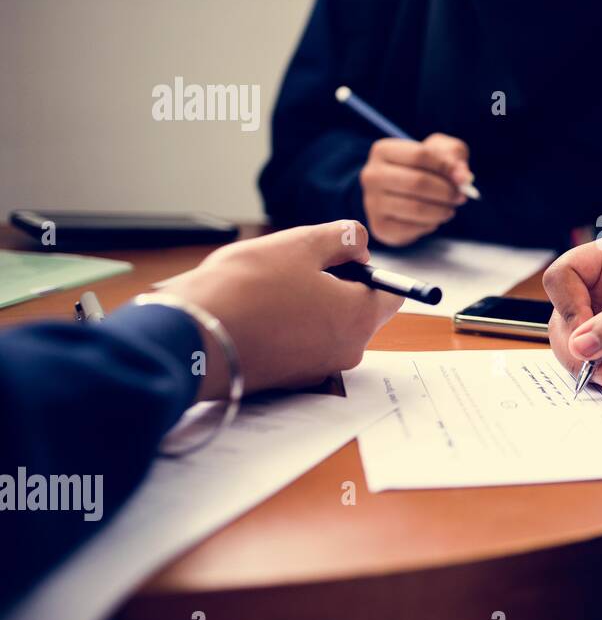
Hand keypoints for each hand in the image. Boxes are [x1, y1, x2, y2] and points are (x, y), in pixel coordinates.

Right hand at [164, 221, 402, 399]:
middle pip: (358, 311)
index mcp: (359, 318)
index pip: (392, 294)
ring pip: (327, 328)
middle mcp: (347, 352)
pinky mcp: (288, 381)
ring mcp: (317, 370)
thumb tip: (360, 246)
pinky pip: (301, 347)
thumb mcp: (300, 243)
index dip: (370, 270)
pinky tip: (257, 314)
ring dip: (309, 306)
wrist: (190, 338)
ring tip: (269, 290)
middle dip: (335, 286)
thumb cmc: (245, 288)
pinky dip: (288, 329)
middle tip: (296, 268)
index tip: (342, 257)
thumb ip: (342, 238)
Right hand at [360, 134, 474, 246]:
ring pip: (416, 208)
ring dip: (442, 210)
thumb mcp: (441, 153)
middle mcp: (371, 175)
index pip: (419, 156)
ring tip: (449, 208)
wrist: (403, 195)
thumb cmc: (425, 169)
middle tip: (460, 196)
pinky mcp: (379, 226)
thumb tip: (463, 177)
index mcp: (382, 150)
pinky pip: (413, 228)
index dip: (446, 167)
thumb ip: (454, 159)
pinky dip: (431, 224)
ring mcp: (372, 202)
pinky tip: (433, 218)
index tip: (462, 178)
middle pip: (417, 182)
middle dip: (446, 191)